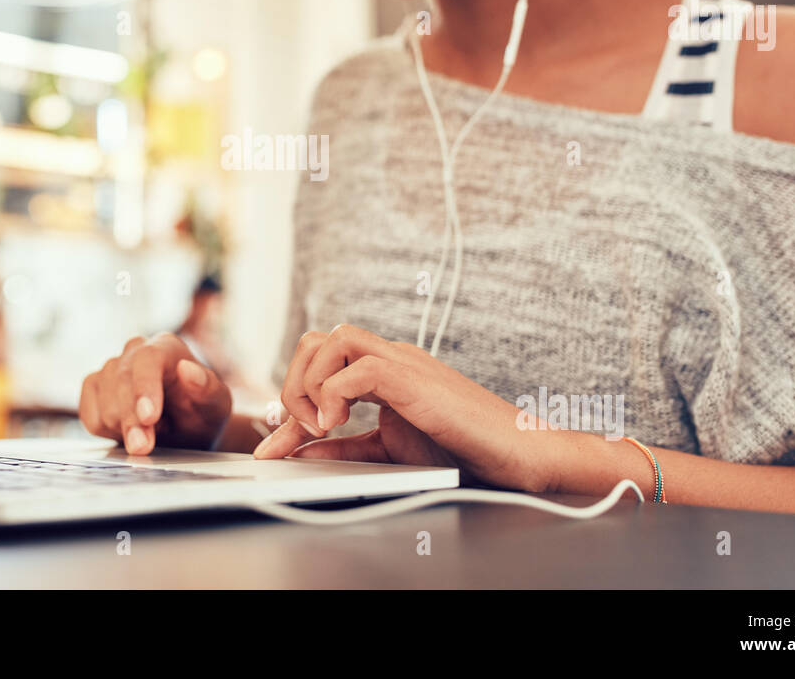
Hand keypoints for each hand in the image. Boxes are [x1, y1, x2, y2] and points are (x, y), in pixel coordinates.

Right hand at [79, 333, 231, 454]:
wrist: (186, 430)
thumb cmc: (202, 413)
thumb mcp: (216, 404)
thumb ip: (207, 387)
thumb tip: (188, 369)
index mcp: (166, 347)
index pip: (148, 360)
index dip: (145, 388)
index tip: (149, 417)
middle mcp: (135, 351)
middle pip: (121, 381)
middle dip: (132, 420)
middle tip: (144, 447)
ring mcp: (111, 368)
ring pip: (103, 400)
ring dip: (122, 428)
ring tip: (147, 438)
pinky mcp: (93, 388)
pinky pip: (90, 415)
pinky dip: (108, 431)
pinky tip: (128, 431)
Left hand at [254, 324, 559, 491]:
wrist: (520, 454)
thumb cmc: (465, 451)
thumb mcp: (390, 452)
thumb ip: (347, 447)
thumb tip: (302, 450)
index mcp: (387, 370)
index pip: (322, 361)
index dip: (290, 399)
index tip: (274, 443)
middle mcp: (393, 357)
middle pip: (319, 339)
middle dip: (294, 382)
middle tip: (299, 428)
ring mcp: (405, 363)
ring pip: (334, 340)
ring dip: (310, 383)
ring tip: (318, 426)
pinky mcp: (415, 379)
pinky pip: (359, 367)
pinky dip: (333, 395)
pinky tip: (335, 427)